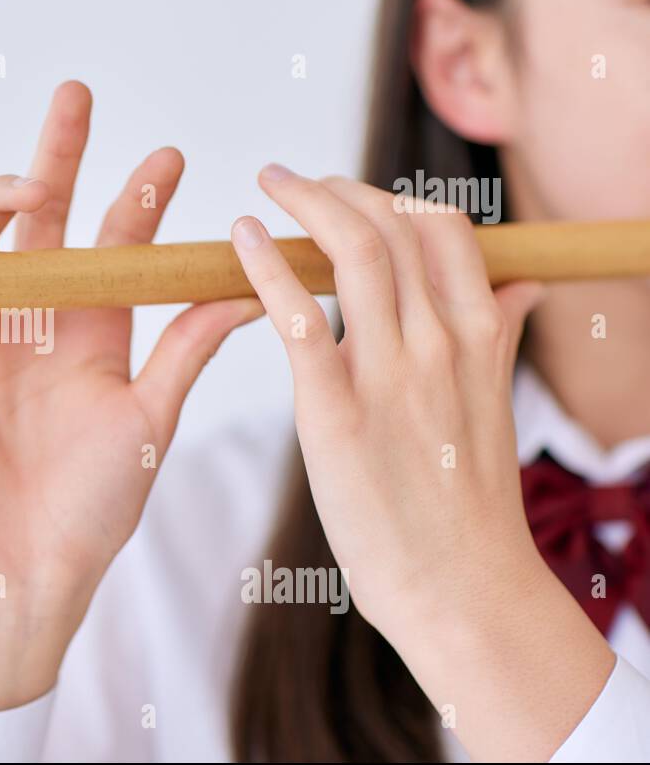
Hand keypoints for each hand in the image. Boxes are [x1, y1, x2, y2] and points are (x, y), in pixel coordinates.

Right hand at [0, 82, 260, 710]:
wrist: (24, 566)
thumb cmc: (91, 506)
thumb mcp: (152, 418)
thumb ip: (186, 348)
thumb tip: (249, 288)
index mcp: (95, 331)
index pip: (116, 243)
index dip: (139, 196)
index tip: (172, 158)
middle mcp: (39, 319)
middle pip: (47, 217)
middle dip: (61, 154)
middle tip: (78, 95)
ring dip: (1, 196)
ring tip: (31, 183)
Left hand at [231, 165, 614, 759]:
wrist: (461, 585)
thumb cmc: (467, 501)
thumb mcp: (494, 405)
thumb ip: (500, 335)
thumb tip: (524, 286)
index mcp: (480, 335)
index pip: (443, 230)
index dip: (392, 197)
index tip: (352, 193)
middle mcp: (441, 341)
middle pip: (392, 227)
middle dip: (338, 188)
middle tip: (292, 179)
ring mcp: (391, 373)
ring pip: (352, 254)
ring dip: (305, 204)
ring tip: (269, 187)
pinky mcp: (337, 410)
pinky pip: (298, 317)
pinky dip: (266, 266)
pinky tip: (241, 238)